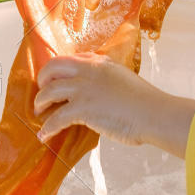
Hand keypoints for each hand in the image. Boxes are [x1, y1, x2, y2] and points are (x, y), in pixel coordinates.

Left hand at [33, 53, 194, 155]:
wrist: (154, 113)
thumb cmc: (146, 102)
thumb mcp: (124, 79)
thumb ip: (106, 80)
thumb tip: (96, 92)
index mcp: (100, 62)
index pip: (70, 59)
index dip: (58, 70)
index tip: (54, 79)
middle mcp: (88, 70)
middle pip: (52, 68)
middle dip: (42, 80)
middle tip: (42, 93)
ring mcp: (83, 88)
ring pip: (48, 91)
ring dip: (40, 103)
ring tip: (39, 113)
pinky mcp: (82, 108)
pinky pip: (56, 118)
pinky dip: (47, 128)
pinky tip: (44, 136)